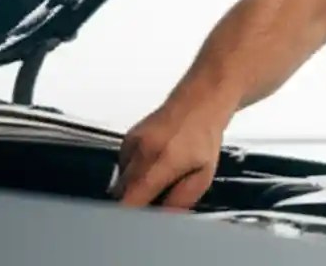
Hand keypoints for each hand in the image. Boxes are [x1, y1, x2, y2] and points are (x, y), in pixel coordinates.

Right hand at [112, 92, 234, 209]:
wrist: (199, 103)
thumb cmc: (204, 137)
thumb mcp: (203, 174)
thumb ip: (182, 199)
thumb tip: (164, 219)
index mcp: (162, 161)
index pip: (131, 198)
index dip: (130, 214)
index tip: (135, 221)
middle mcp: (143, 151)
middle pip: (122, 192)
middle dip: (136, 201)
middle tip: (158, 195)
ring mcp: (132, 143)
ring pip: (121, 180)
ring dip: (135, 186)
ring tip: (161, 173)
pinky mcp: (127, 139)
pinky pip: (122, 165)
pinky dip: (134, 171)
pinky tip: (154, 161)